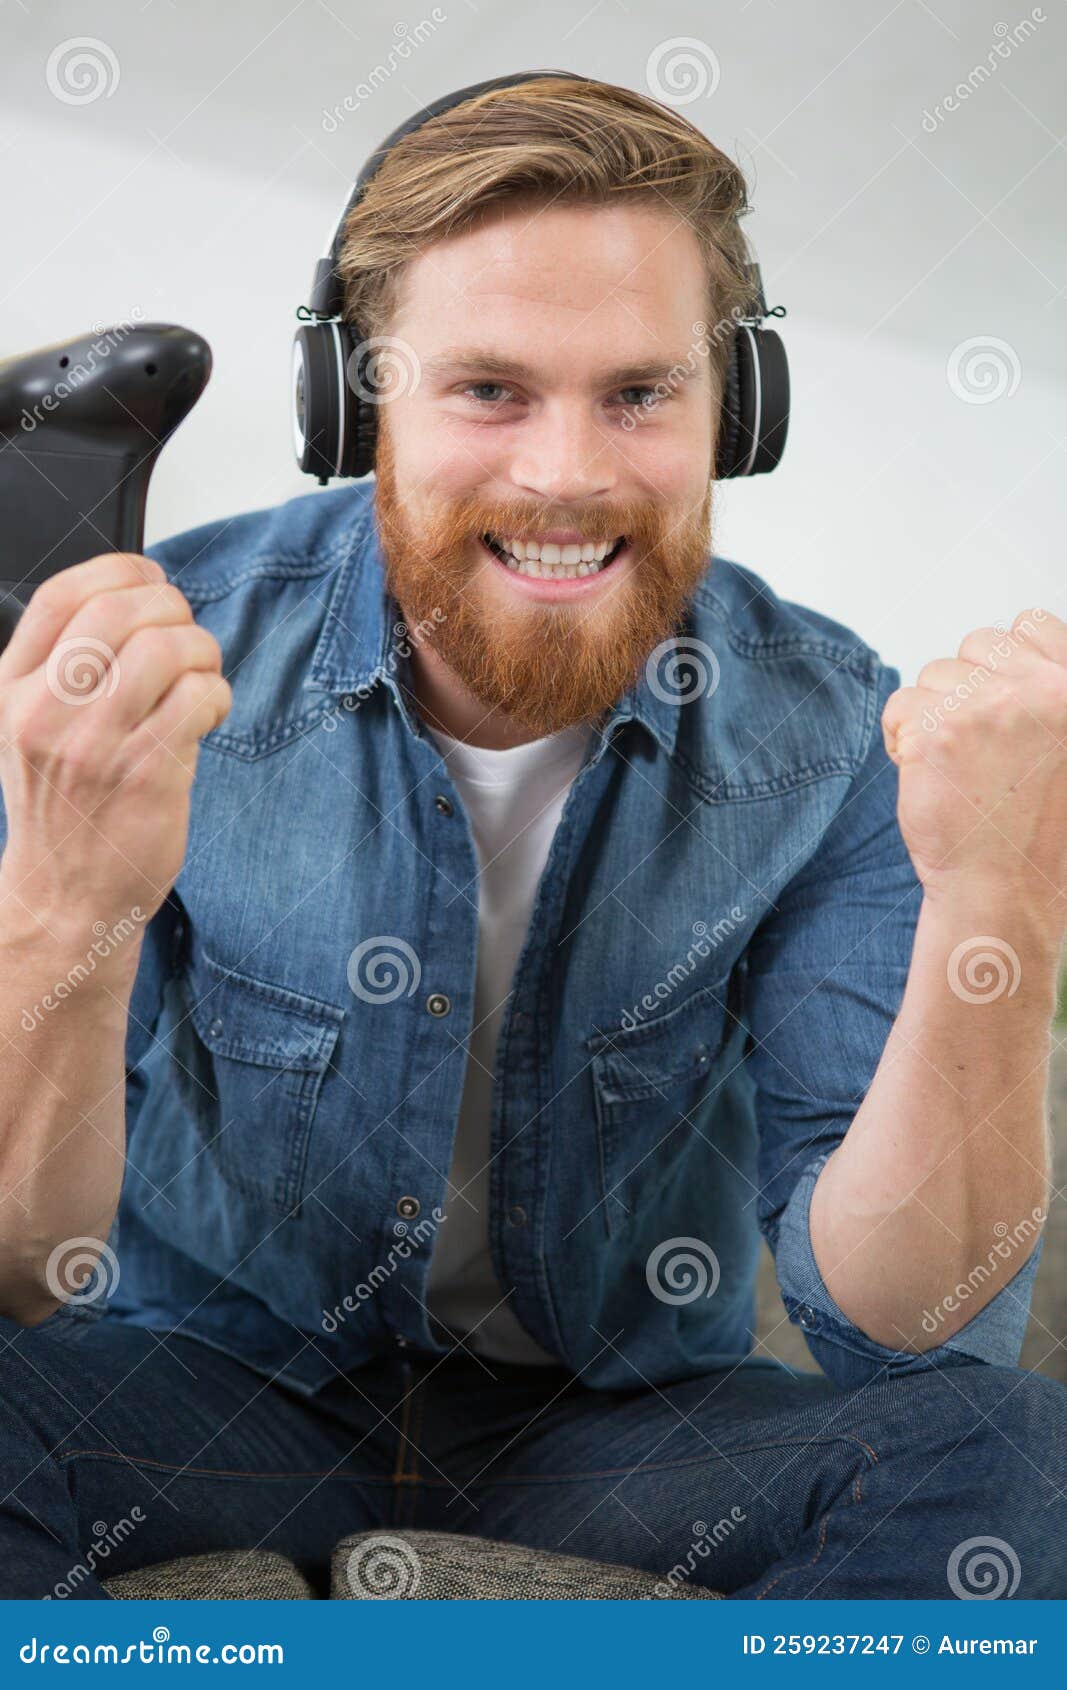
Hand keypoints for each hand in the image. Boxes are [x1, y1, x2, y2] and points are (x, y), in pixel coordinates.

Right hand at [0, 552, 231, 950]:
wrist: (67, 896)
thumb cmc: (64, 807)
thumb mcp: (32, 728)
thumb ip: (66, 666)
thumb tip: (138, 596)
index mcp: (14, 689)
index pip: (62, 596)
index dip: (121, 570)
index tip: (153, 581)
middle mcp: (47, 713)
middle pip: (121, 611)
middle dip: (173, 610)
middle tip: (186, 639)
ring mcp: (95, 745)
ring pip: (166, 648)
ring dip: (203, 652)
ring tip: (202, 678)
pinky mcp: (147, 775)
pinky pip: (199, 698)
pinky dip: (218, 696)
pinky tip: (209, 715)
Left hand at [881, 608, 1066, 927]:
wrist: (1008, 892)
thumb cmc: (1041, 830)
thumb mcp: (1066, 746)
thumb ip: (1049, 695)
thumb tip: (1013, 644)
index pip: (1031, 625)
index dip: (1007, 663)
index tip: (1004, 708)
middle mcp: (1047, 690)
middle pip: (979, 644)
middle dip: (969, 688)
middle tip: (982, 749)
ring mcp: (993, 705)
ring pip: (935, 674)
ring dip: (935, 715)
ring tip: (962, 769)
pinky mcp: (940, 729)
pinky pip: (901, 706)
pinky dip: (904, 739)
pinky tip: (931, 777)